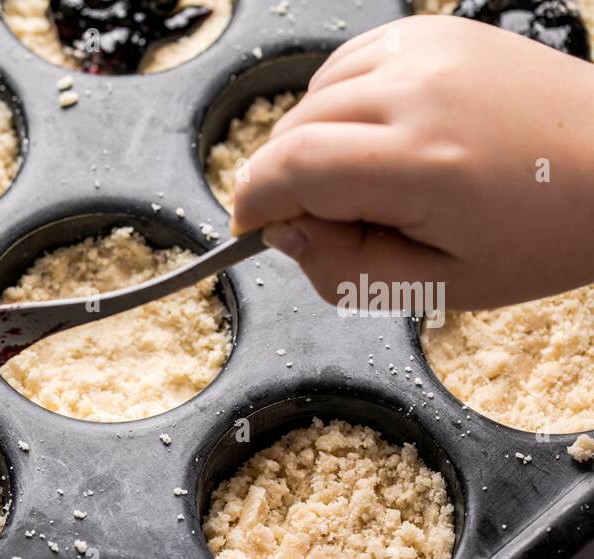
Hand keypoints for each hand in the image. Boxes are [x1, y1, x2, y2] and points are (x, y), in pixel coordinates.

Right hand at [231, 16, 593, 309]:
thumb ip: (344, 272)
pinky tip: (375, 137)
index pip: (290, 168)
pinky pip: (345, 66)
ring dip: (311, 143)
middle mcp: (421, 91)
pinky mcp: (434, 32)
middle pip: (292, 130)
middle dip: (285, 182)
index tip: (256, 229)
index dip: (255, 203)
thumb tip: (284, 236)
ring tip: (364, 179)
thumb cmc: (542, 230)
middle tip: (329, 221)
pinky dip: (338, 105)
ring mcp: (427, 50)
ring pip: (312, 96)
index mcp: (423, 162)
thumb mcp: (439, 287)